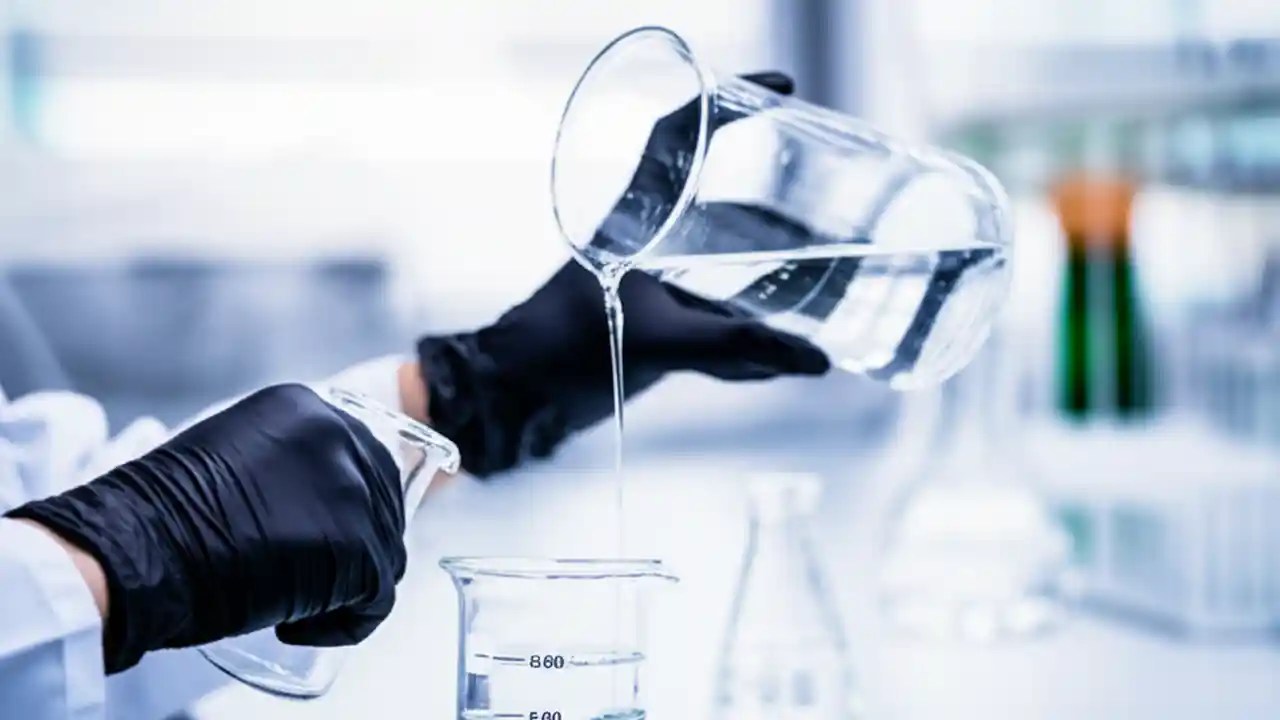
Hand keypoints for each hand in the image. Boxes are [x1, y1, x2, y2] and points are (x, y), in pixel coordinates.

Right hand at [6, 384, 404, 673]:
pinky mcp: (356, 545)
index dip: (344, 513)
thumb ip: (286, 467)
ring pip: (385, 552)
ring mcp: (353, 490)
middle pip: (383, 505)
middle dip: (353, 549)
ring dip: (345, 588)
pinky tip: (294, 625)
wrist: (134, 549)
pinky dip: (345, 624)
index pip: (363, 463)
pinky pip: (378, 598)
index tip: (307, 540)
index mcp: (308, 408)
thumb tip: (319, 506)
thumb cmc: (163, 517)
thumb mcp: (233, 460)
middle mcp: (340, 437)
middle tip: (303, 579)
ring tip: (289, 606)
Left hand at [415, 71, 825, 477]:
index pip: (680, 133)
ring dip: (772, 252)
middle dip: (774, 187)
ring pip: (722, 251)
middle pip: (716, 190)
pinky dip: (755, 318)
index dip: (727, 101)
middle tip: (831, 186)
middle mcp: (645, 238)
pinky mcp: (655, 322)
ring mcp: (652, 280)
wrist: (517, 396)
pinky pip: (717, 307)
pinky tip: (793, 337)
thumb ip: (735, 349)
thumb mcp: (657, 342)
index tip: (783, 87)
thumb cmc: (564, 352)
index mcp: (633, 215)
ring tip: (832, 261)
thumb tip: (813, 359)